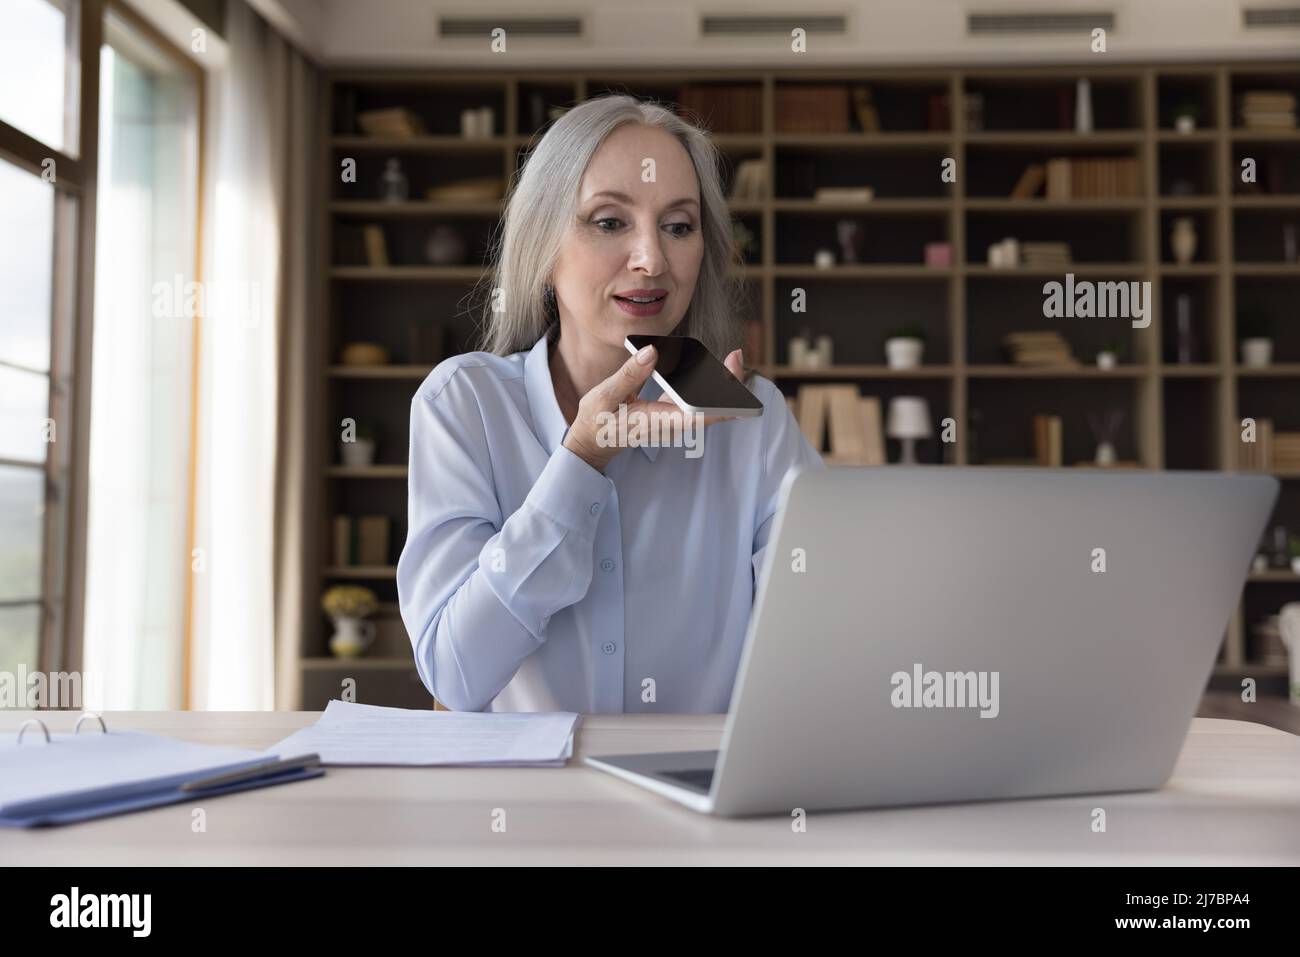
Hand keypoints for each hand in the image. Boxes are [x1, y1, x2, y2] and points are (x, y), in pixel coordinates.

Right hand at [562, 345, 746, 470]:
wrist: (593, 440)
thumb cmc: (598, 421)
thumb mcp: (605, 395)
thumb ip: (629, 374)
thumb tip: (652, 353)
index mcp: (657, 420)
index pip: (697, 415)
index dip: (720, 402)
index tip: (733, 384)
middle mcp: (670, 422)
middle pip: (710, 410)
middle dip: (728, 386)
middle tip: (736, 356)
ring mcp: (672, 418)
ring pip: (705, 406)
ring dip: (721, 385)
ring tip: (732, 358)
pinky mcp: (670, 411)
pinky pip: (695, 400)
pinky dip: (706, 385)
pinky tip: (711, 366)